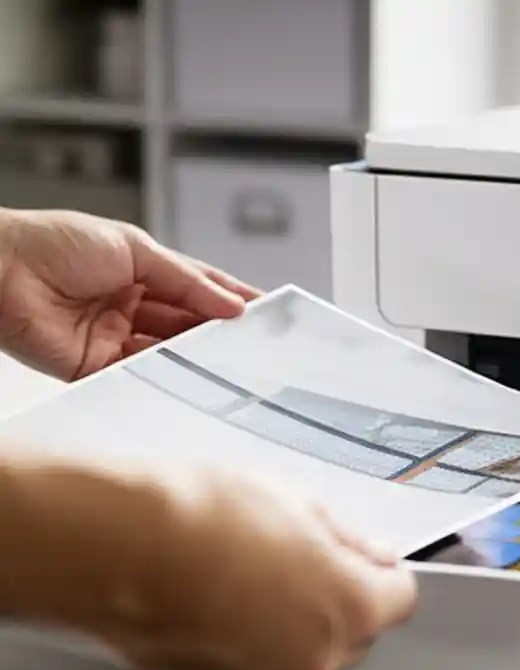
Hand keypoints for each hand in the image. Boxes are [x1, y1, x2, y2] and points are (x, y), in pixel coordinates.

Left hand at [0, 208, 259, 380]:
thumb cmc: (51, 243)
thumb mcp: (134, 247)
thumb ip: (186, 280)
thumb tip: (230, 303)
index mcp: (141, 270)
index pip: (198, 287)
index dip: (231, 297)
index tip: (266, 309)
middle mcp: (131, 304)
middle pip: (188, 322)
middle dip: (221, 329)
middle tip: (255, 338)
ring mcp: (115, 336)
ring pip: (169, 351)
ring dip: (198, 354)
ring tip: (230, 356)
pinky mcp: (96, 366)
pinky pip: (139, 374)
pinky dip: (166, 375)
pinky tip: (190, 373)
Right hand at [0, 448, 417, 669]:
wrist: (116, 546)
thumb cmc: (200, 518)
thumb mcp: (299, 504)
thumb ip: (347, 538)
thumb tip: (364, 551)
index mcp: (351, 609)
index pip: (400, 597)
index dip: (381, 569)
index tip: (366, 555)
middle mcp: (313, 657)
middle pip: (356, 633)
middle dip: (341, 597)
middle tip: (308, 556)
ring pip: (304, 652)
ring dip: (295, 620)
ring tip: (255, 569)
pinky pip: (255, 662)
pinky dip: (251, 637)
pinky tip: (224, 594)